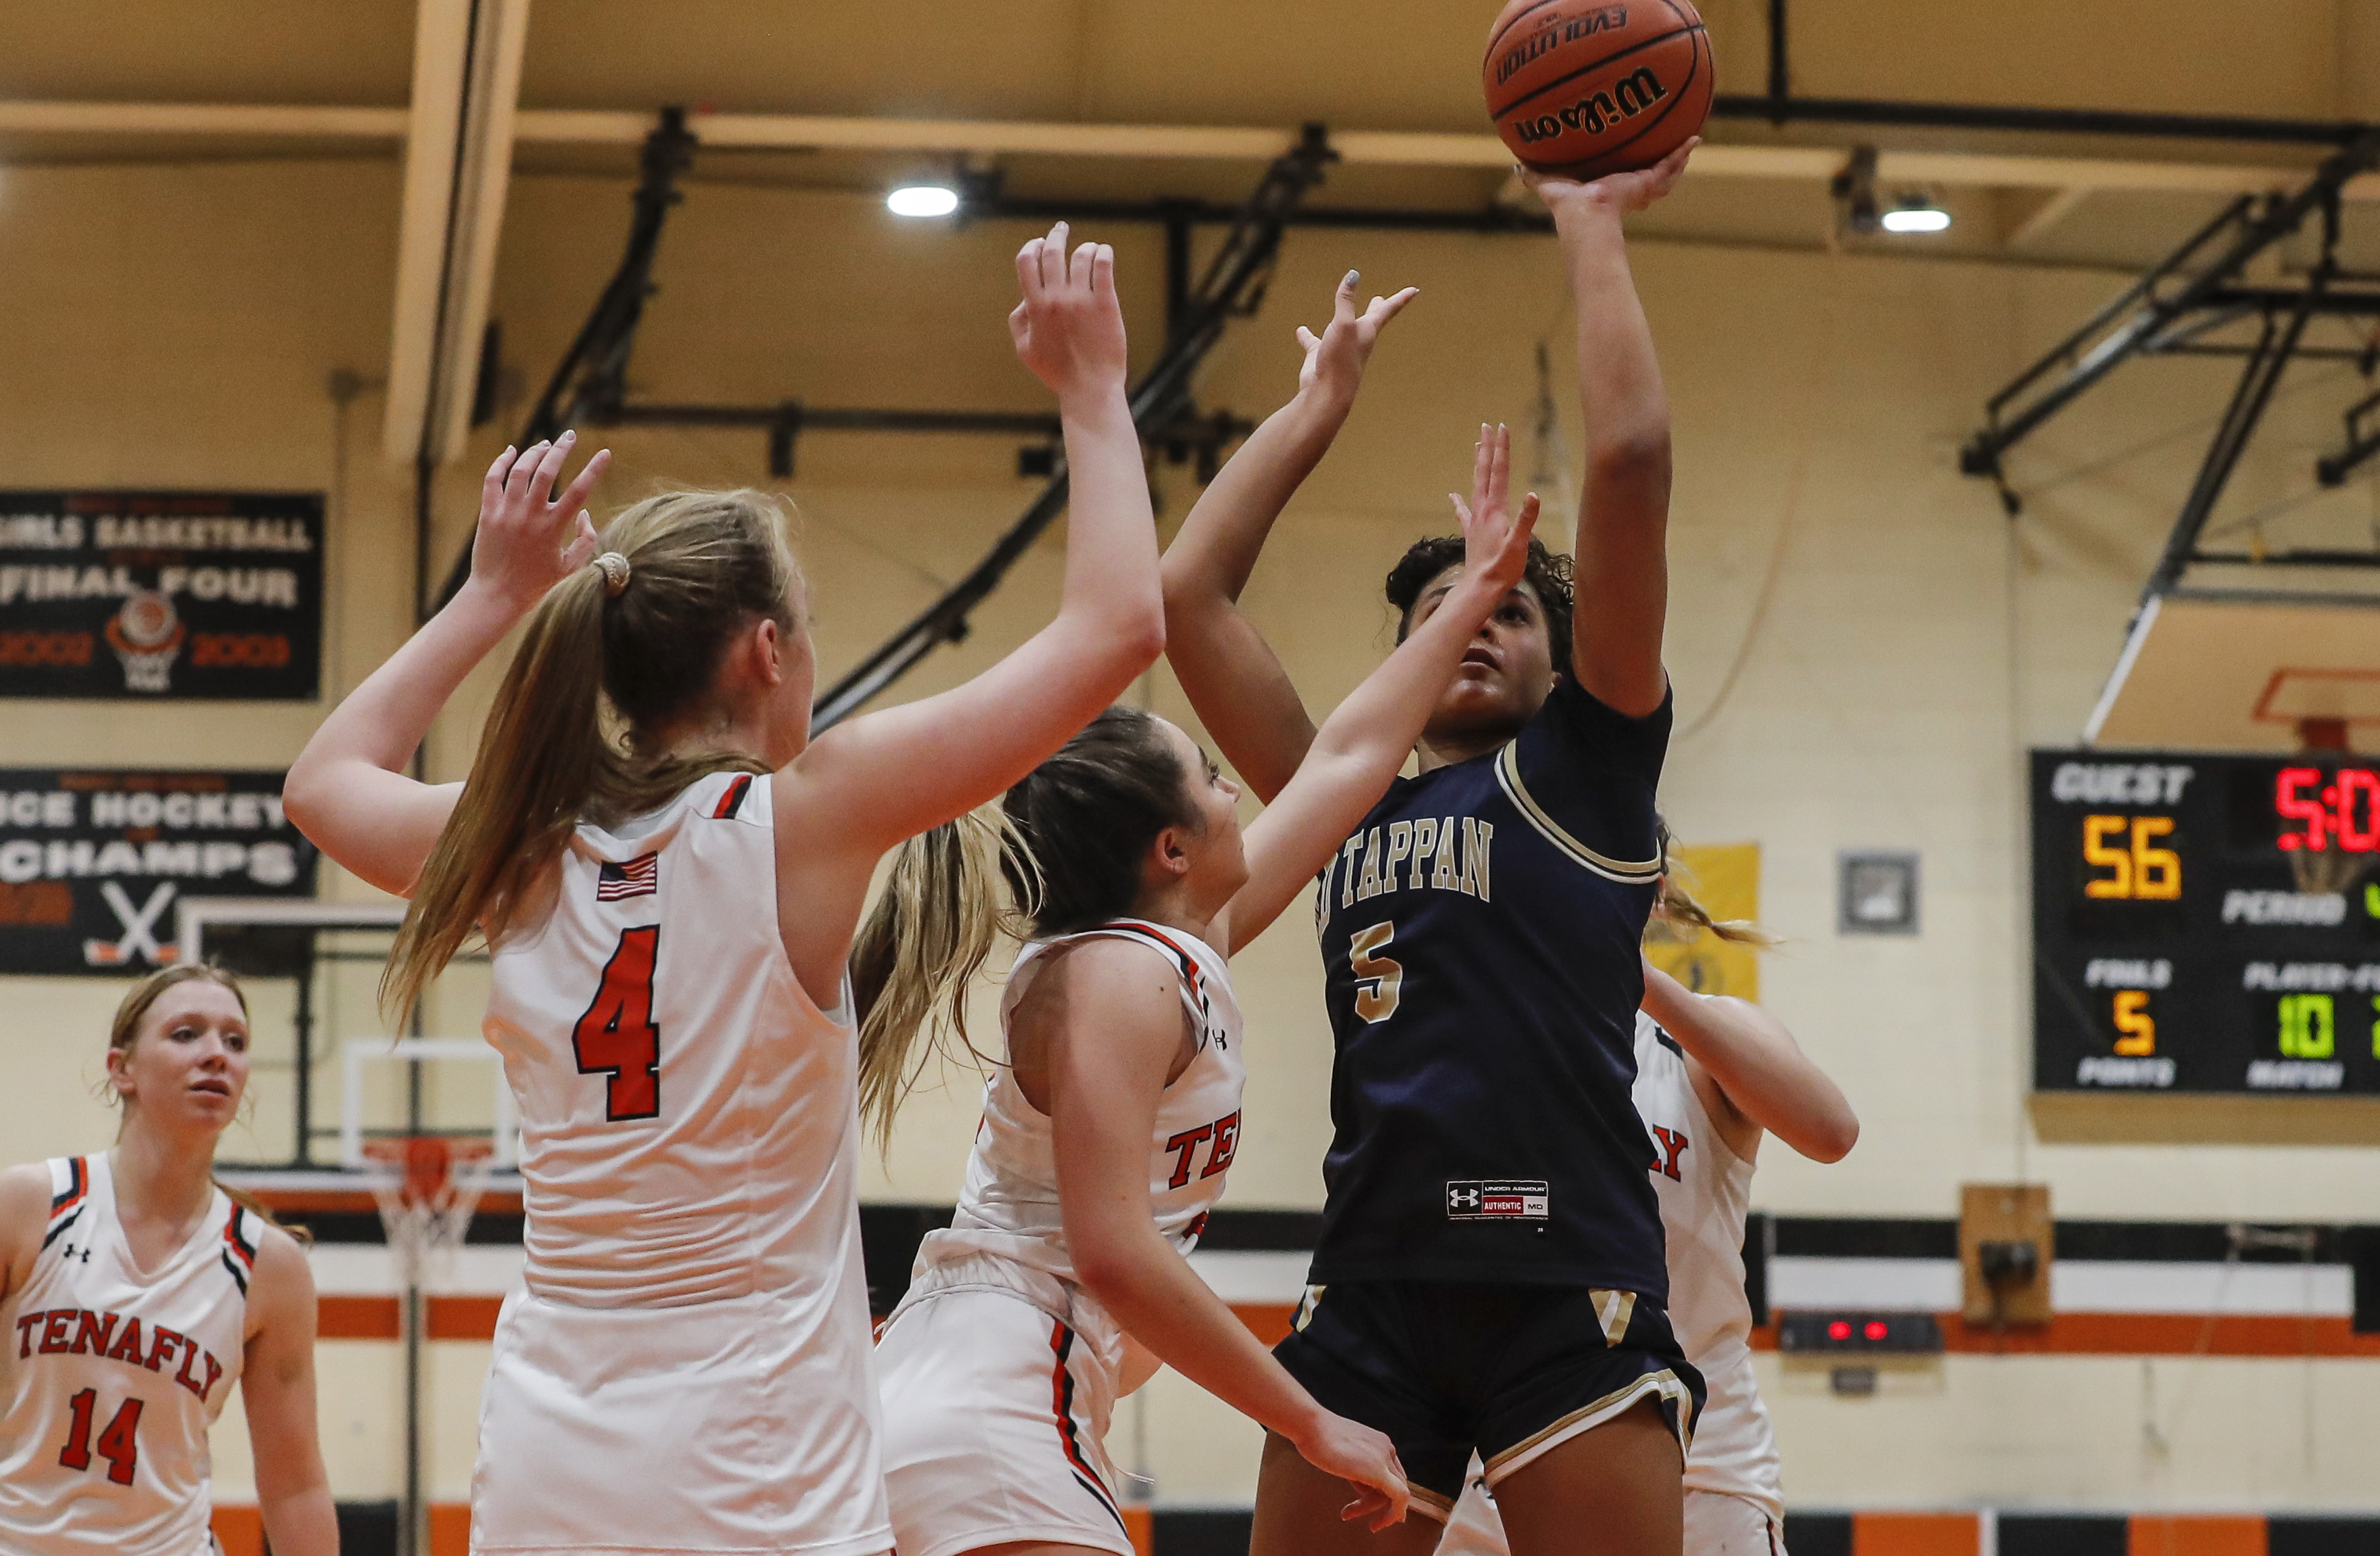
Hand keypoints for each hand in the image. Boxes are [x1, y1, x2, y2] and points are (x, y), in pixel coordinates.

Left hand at [466, 432, 611, 612]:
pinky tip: (511, 451)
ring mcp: (507, 513)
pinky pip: (492, 479)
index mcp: (554, 528)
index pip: (579, 491)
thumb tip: (585, 513)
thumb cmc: (537, 584)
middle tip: (569, 436)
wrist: (497, 595)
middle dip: (561, 449)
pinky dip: (501, 462)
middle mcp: (530, 516)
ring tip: (544, 445)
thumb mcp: (570, 567)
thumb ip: (586, 539)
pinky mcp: (487, 514)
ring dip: (533, 453)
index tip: (604, 452)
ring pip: (520, 470)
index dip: (594, 469)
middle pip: (547, 472)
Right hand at [1008, 221, 1126, 401]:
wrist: (1089, 389)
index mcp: (1035, 307)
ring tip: (1090, 249)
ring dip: (1084, 247)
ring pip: (1081, 256)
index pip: (1027, 262)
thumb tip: (1024, 299)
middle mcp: (1056, 299)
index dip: (1032, 247)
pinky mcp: (1105, 304)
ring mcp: (1081, 300)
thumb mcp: (1025, 350)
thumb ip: (1018, 321)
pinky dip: (1104, 254)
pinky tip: (1105, 253)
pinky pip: (1104, 267)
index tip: (1039, 243)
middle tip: (1061, 229)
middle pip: (1053, 252)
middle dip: (1055, 236)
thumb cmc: (1057, 372)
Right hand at [1290, 1410, 1408, 1531]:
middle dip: (1375, 1504)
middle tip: (1355, 1515)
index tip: (1372, 1507)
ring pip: (1393, 1493)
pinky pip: (1399, 1497)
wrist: (1311, 1426)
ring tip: (1347, 1514)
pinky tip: (1378, 1524)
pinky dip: (1393, 1514)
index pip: (1391, 1474)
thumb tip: (1365, 1492)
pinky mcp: (1378, 1470)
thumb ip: (1359, 1471)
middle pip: (1393, 1484)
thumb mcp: (1344, 1455)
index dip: (1383, 1494)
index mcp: (1381, 1443)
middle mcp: (1387, 1448)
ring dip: (1370, 1509)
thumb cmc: (1319, 1437)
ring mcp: (1385, 1458)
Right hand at [1295, 271, 1419, 405]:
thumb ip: (1346, 300)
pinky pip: (1313, 343)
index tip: (1415, 290)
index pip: (1388, 310)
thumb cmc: (1340, 360)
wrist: (1326, 394)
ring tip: (1342, 311)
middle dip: (1377, 309)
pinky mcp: (1321, 358)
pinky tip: (1301, 330)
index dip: (1401, 298)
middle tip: (1382, 299)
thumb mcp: (1343, 324)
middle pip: (1370, 320)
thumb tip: (1353, 275)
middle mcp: (1357, 340)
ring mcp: (1339, 350)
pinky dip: (1307, 336)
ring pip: (1342, 330)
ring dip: (1343, 319)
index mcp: (1368, 332)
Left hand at [1447, 422, 1541, 598]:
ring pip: (1475, 484)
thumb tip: (1534, 495)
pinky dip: (1459, 500)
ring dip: (1478, 464)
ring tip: (1477, 446)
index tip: (1502, 427)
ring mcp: (1475, 520)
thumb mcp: (1519, 544)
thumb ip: (1526, 519)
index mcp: (1495, 510)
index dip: (1501, 449)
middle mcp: (1482, 510)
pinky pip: (1464, 511)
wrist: (1480, 588)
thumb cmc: (1502, 568)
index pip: (1499, 472)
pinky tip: (1452, 495)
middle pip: (1485, 472)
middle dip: (1487, 448)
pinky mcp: (1472, 532)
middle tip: (1487, 426)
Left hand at [1521, 136, 1696, 221]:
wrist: (1585, 215)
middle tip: (1666, 148)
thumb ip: (1534, 175)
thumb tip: (1516, 167)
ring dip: (1677, 157)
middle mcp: (1626, 189)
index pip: (1620, 179)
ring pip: (1665, 172)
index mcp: (1606, 190)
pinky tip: (1695, 138)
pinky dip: (1682, 152)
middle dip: (1657, 164)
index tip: (1628, 160)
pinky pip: (1669, 165)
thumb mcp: (1548, 183)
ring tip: (1689, 141)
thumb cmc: (1566, 206)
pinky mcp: (1648, 183)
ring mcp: (1640, 187)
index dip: (1626, 170)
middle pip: (1647, 176)